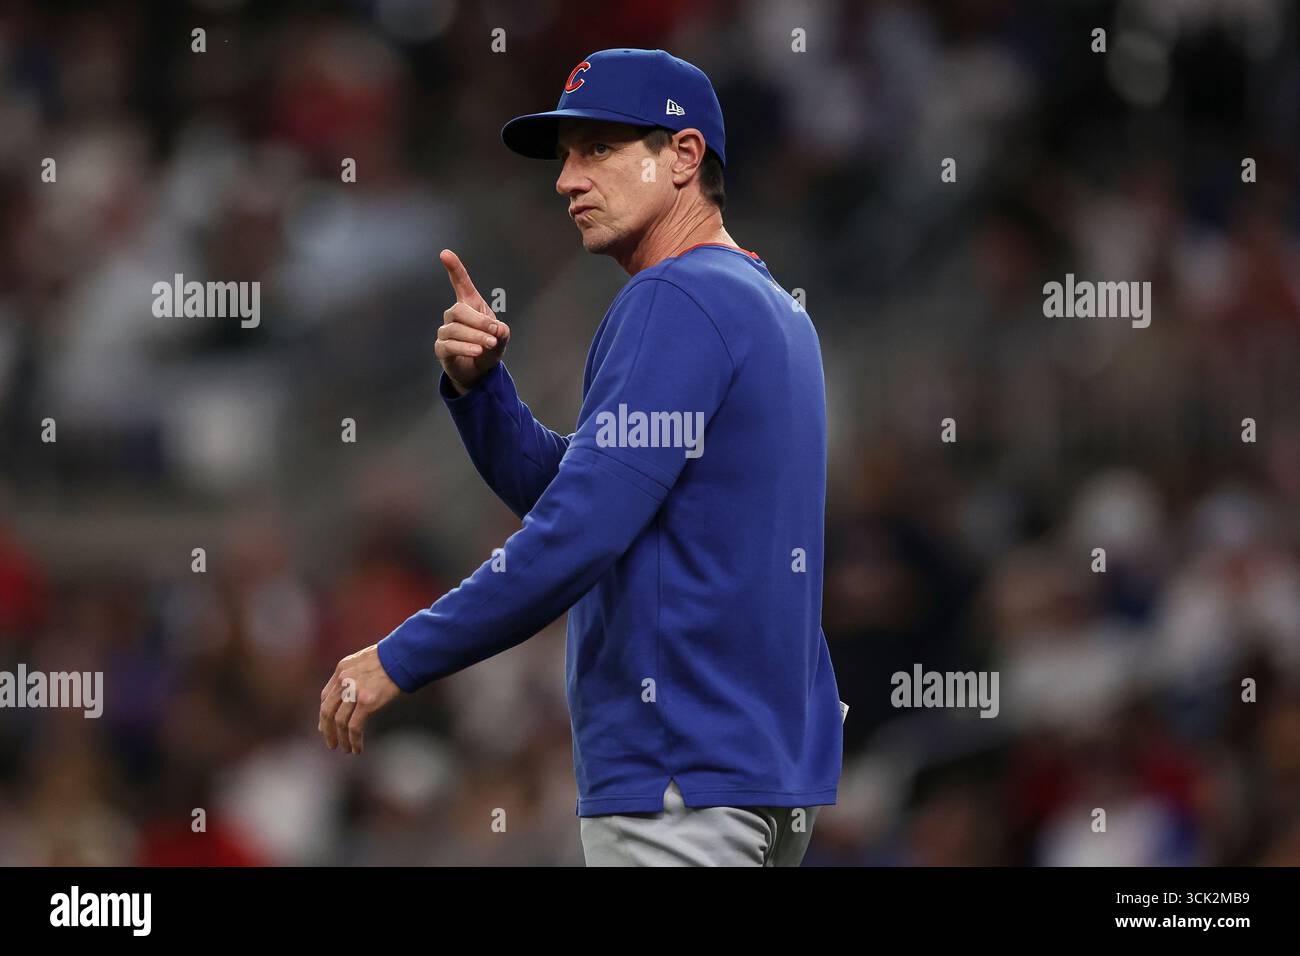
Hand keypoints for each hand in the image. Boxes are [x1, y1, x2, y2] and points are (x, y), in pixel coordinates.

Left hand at [318, 644, 402, 754]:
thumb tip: (352, 695)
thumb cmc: (391, 657)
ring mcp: (354, 691)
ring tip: (345, 749)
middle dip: (327, 730)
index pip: (326, 696)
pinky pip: (354, 726)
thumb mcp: (365, 661)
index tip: (325, 726)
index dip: (325, 714)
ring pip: (339, 722)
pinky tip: (357, 749)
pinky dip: (354, 740)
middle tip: (331, 743)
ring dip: (341, 739)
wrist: (403, 654)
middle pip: (326, 711)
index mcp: (341, 669)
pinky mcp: (366, 701)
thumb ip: (354, 675)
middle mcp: (343, 680)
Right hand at [436, 249, 509, 393]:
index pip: (460, 283)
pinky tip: (477, 351)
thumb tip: (496, 330)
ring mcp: (446, 332)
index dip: (454, 269)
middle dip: (478, 321)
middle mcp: (454, 315)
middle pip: (458, 310)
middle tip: (494, 332)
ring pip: (455, 329)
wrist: (479, 370)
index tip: (445, 254)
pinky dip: (465, 347)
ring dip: (475, 336)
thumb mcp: (501, 337)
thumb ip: (501, 331)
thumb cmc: (489, 346)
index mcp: (470, 305)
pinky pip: (449, 345)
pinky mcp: (441, 349)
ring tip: (489, 344)